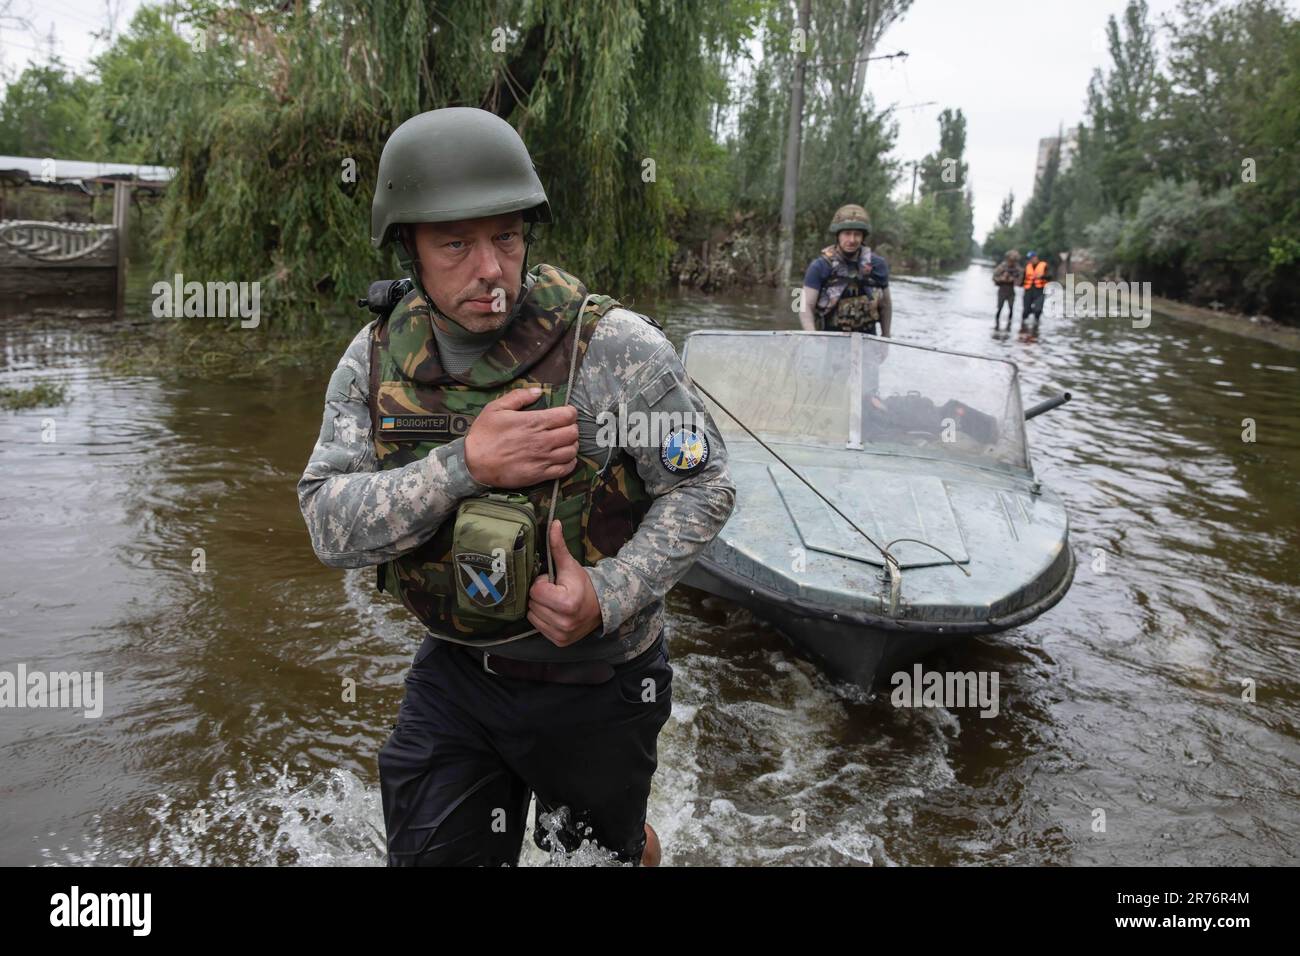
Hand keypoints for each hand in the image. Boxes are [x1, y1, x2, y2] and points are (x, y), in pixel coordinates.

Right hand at [464, 387, 578, 487]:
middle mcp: (542, 440)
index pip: (567, 415)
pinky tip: (563, 458)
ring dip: (571, 444)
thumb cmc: (483, 434)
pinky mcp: (540, 475)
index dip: (570, 412)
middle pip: (573, 432)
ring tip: (563, 442)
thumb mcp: (496, 408)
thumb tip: (538, 391)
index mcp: (533, 422)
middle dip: (571, 427)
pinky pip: (566, 469)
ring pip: (572, 450)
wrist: (474, 463)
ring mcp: (543, 459)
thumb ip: (519, 396)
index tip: (565, 413)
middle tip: (564, 427)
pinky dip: (569, 462)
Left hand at [527, 520, 602, 646]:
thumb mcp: (570, 565)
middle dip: (541, 595)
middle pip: (532, 603)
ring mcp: (561, 634)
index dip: (543, 583)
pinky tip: (555, 613)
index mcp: (566, 603)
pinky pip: (538, 627)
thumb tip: (554, 522)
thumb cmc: (583, 584)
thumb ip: (558, 546)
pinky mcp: (559, 642)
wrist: (602, 606)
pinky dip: (543, 619)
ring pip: (533, 616)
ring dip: (540, 607)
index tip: (555, 582)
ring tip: (555, 602)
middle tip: (555, 591)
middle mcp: (564, 622)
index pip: (535, 590)